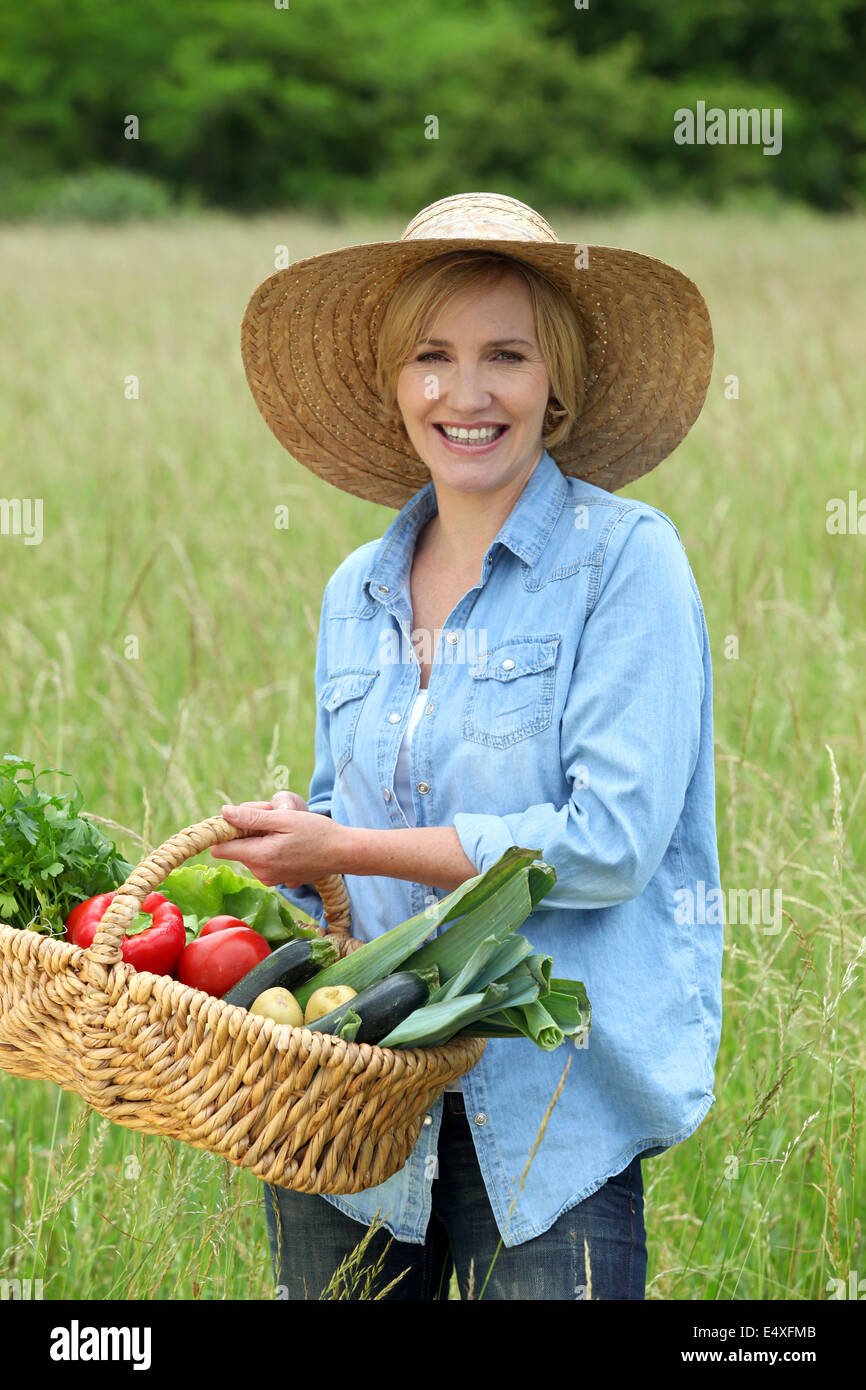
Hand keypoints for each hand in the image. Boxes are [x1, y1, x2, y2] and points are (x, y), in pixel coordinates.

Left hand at [213, 792, 344, 887]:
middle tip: (272, 818)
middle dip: (247, 831)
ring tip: (283, 830)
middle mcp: (261, 872)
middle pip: (236, 848)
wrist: (342, 852)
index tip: (237, 819)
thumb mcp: (284, 818)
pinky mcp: (277, 879)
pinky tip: (287, 842)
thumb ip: (251, 818)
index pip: (221, 848)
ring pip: (249, 854)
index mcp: (260, 857)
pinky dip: (268, 849)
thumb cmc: (316, 832)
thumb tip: (224, 813)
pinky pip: (261, 861)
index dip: (224, 831)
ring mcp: (269, 878)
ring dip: (259, 839)